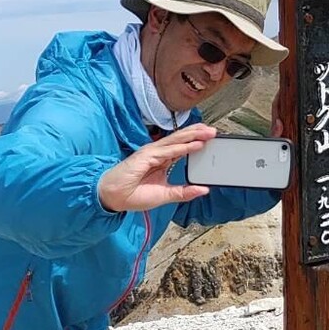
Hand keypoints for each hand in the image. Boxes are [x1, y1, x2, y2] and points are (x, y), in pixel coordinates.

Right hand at [98, 124, 215, 212]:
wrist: (114, 198)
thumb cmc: (134, 195)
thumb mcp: (165, 195)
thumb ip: (184, 193)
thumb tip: (203, 190)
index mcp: (162, 161)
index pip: (182, 147)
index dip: (196, 141)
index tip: (211, 139)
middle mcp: (158, 153)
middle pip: (181, 140)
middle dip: (198, 134)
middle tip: (214, 131)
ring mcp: (152, 153)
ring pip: (177, 141)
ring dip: (193, 136)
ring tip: (209, 132)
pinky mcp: (147, 156)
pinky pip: (169, 151)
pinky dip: (184, 147)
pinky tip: (196, 145)